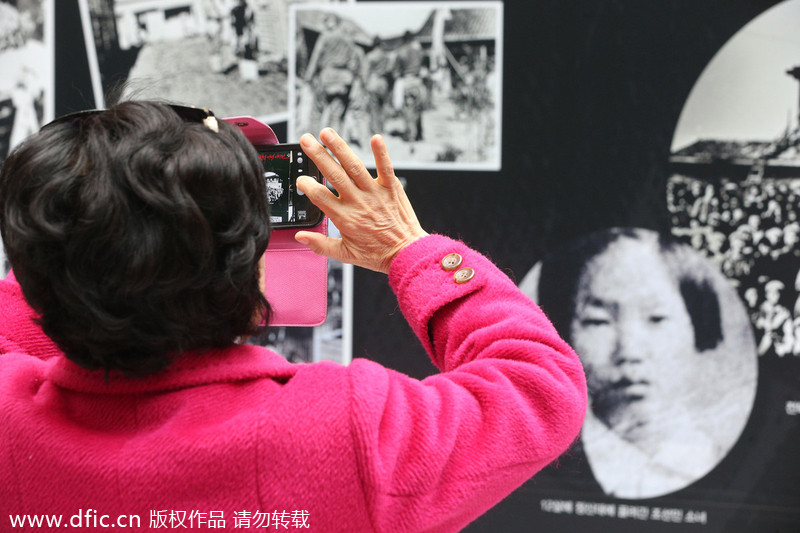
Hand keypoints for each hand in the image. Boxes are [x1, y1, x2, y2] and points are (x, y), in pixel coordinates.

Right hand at [294, 128, 427, 272]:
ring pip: (354, 167)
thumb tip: (300, 236)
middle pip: (334, 174)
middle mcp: (358, 202)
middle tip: (306, 140)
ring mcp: (375, 193)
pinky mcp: (391, 188)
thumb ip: (320, 245)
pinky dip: (381, 152)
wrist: (407, 253)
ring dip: (340, 148)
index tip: (300, 179)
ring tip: (327, 133)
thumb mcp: (345, 254)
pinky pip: (385, 167)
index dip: (307, 185)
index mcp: (344, 218)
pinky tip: (375, 138)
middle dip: (318, 155)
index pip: (320, 196)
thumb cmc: (377, 254)